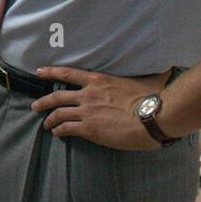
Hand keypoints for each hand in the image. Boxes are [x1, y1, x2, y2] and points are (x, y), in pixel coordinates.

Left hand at [32, 66, 173, 150]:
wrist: (154, 117)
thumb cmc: (154, 99)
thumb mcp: (146, 80)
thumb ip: (146, 74)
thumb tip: (165, 67)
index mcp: (98, 80)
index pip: (68, 73)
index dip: (51, 72)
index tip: (39, 72)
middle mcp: (88, 94)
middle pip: (56, 96)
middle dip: (43, 102)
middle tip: (35, 106)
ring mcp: (87, 112)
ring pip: (58, 114)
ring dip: (49, 120)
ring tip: (46, 125)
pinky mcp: (89, 128)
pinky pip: (67, 129)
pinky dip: (59, 131)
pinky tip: (58, 134)